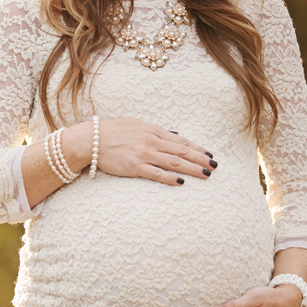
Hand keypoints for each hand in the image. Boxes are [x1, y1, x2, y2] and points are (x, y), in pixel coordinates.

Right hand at [71, 116, 218, 185]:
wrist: (91, 139)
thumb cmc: (111, 131)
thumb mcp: (135, 124)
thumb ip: (154, 130)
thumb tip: (172, 134)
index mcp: (152, 130)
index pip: (180, 140)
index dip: (197, 148)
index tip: (209, 154)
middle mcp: (151, 141)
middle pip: (182, 151)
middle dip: (201, 159)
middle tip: (215, 166)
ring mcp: (144, 154)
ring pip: (174, 162)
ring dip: (192, 169)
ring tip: (206, 174)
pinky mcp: (134, 167)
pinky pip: (156, 173)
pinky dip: (170, 178)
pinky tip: (181, 182)